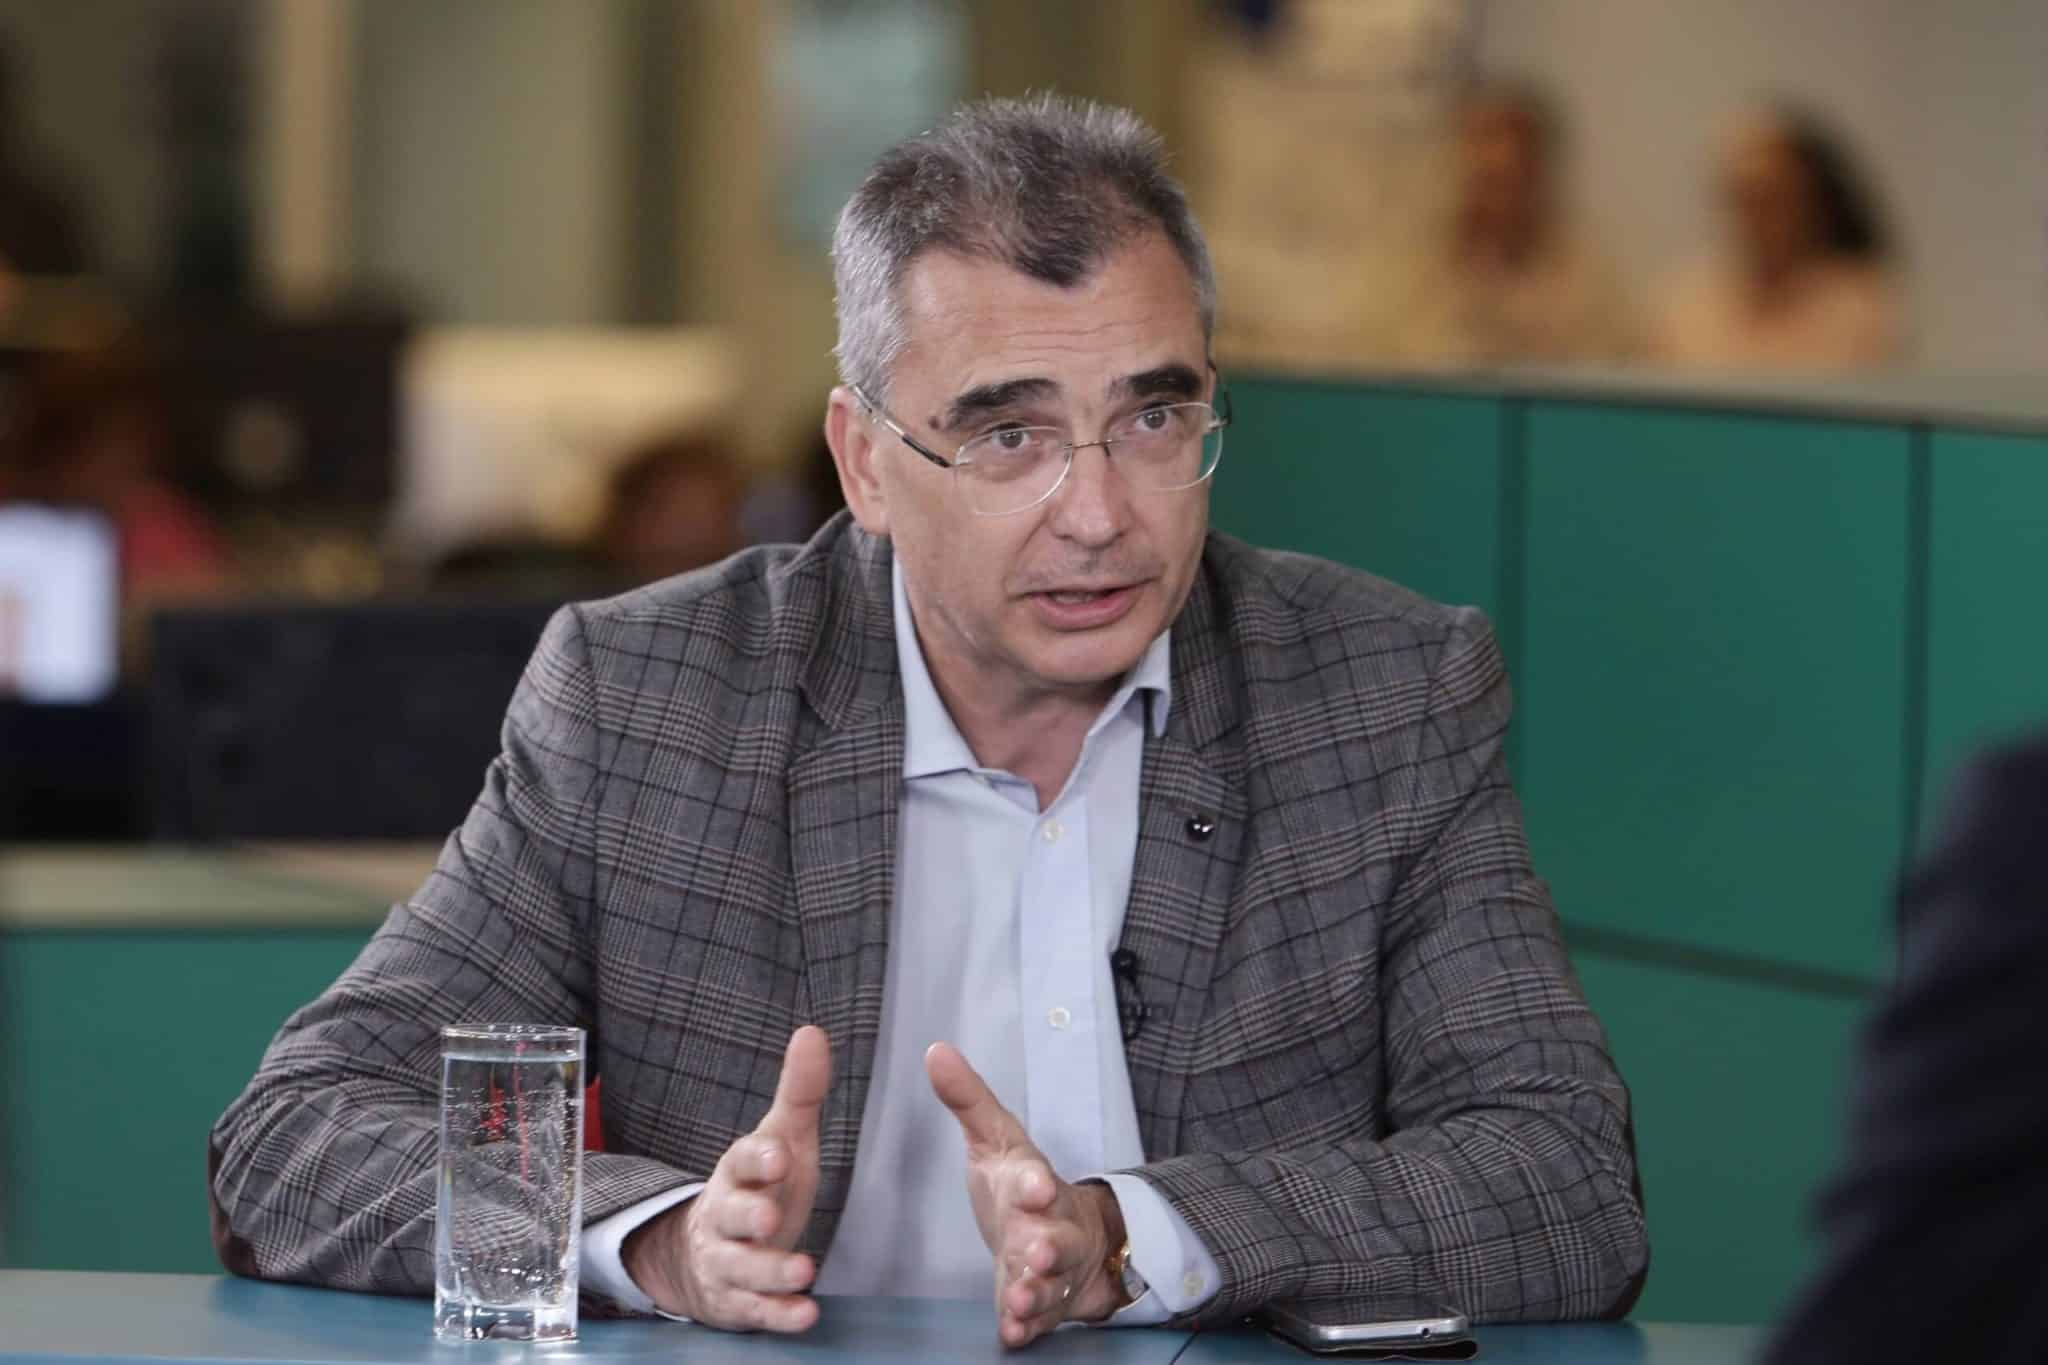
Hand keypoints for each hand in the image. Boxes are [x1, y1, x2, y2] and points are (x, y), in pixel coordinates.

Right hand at [623, 1025, 829, 1331]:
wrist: (704, 1255)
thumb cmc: (758, 1188)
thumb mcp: (783, 1140)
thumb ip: (800, 1092)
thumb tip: (812, 1031)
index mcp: (737, 1172)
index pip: (741, 1160)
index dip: (758, 1159)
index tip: (778, 1155)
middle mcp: (725, 1217)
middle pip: (731, 1215)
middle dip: (750, 1215)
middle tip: (772, 1217)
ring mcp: (728, 1262)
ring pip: (742, 1268)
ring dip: (772, 1270)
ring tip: (805, 1270)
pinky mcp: (738, 1302)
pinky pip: (756, 1310)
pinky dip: (779, 1314)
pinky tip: (806, 1314)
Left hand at [925, 1042, 1126, 1345]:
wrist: (1075, 1238)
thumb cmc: (1024, 1186)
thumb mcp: (997, 1138)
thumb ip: (968, 1099)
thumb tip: (934, 1050)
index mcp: (1036, 1186)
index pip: (1040, 1181)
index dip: (1036, 1184)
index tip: (1033, 1186)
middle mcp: (1050, 1229)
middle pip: (1055, 1239)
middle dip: (1047, 1246)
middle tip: (1035, 1251)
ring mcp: (1049, 1272)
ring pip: (1048, 1284)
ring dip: (1036, 1291)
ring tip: (1020, 1297)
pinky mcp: (1042, 1308)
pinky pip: (1037, 1322)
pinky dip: (1026, 1328)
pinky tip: (1012, 1334)